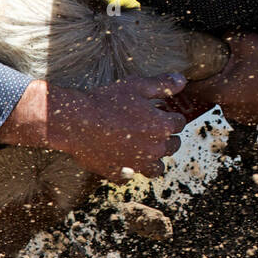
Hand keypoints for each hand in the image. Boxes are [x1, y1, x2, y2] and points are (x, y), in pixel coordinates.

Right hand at [0, 74, 187, 180]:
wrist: (75, 122)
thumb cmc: (107, 101)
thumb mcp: (137, 85)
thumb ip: (163, 84)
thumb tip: (182, 80)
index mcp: (162, 127)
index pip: (179, 123)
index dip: (170, 116)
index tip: (161, 112)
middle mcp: (155, 149)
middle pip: (172, 146)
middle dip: (166, 137)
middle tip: (152, 129)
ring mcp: (138, 165)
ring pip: (157, 168)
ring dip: (153, 159)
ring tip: (143, 149)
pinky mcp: (119, 174)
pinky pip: (130, 176)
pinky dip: (128, 170)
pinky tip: (120, 158)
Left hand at [180, 31, 257, 126]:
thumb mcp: (249, 42)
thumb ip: (229, 37)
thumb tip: (221, 36)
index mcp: (221, 92)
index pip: (191, 89)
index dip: (188, 77)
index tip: (188, 69)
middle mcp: (231, 110)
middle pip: (213, 94)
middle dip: (217, 79)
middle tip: (226, 64)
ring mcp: (247, 118)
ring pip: (233, 100)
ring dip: (237, 88)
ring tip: (253, 72)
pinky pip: (251, 106)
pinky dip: (254, 97)